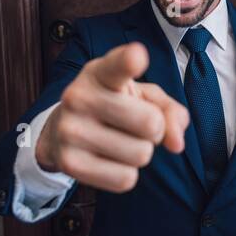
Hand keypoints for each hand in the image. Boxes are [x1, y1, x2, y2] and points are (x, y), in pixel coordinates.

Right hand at [34, 41, 189, 192]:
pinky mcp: (68, 163)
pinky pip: (125, 179)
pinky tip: (109, 161)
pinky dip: (126, 174)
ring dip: (139, 153)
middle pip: (151, 123)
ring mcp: (70, 131)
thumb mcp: (141, 97)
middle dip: (155, 131)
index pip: (117, 65)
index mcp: (100, 73)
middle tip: (136, 127)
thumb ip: (169, 111)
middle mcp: (79, 97)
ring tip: (120, 143)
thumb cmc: (112, 108)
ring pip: (141, 155)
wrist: (59, 132)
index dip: (130, 61)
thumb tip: (176, 144)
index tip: (138, 57)